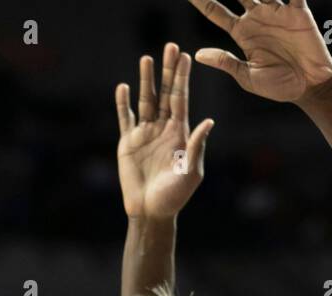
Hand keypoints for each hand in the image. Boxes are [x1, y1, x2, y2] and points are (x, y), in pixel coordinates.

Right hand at [116, 43, 214, 219]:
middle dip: (167, 71)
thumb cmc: (175, 196)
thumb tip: (208, 122)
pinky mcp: (127, 142)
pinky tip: (124, 87)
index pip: (181, 99)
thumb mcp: (191, 172)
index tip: (185, 56)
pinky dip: (124, 103)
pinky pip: (125, 118)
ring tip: (146, 58)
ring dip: (146, 80)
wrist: (151, 212)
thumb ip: (197, 146)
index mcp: (180, 133)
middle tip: (169, 47)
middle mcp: (163, 129)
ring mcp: (145, 134)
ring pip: (146, 100)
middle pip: (165, 93)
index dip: (183, 78)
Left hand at [189, 0, 331, 103]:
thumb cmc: (279, 86)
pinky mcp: (298, 10)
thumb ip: (225, 62)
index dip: (200, 0)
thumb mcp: (247, 77)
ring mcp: (276, 11)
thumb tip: (197, 55)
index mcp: (241, 32)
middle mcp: (256, 17)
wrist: (309, 87)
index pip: (215, 11)